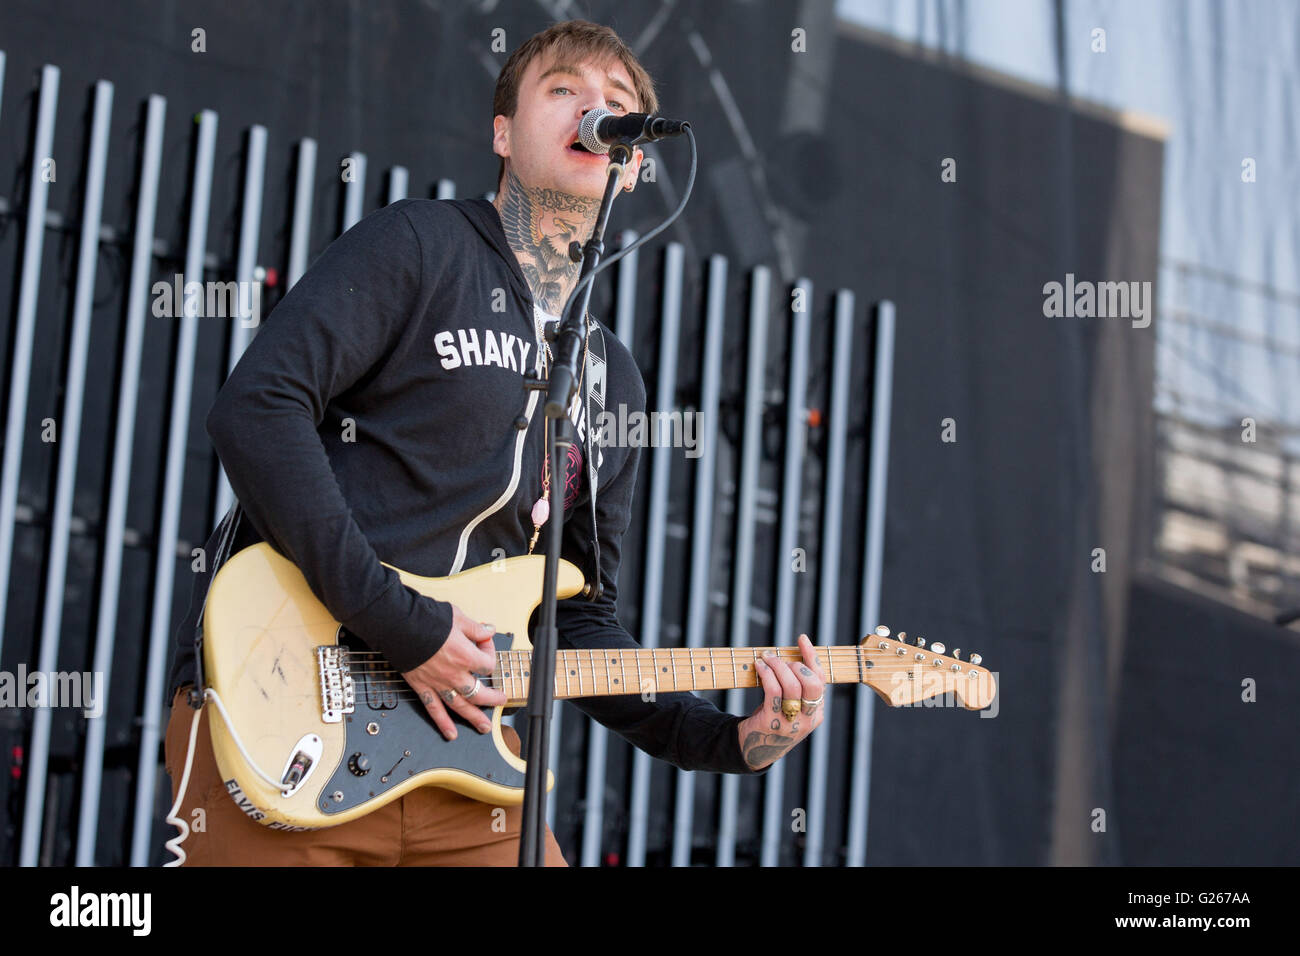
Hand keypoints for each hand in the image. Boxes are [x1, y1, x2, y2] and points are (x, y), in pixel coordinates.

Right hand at [402, 604, 507, 739]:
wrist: (399, 625)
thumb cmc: (427, 620)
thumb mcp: (458, 617)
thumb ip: (475, 628)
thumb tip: (488, 631)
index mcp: (466, 656)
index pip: (488, 664)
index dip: (490, 653)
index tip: (484, 644)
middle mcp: (454, 674)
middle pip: (480, 693)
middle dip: (493, 698)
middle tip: (500, 701)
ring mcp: (438, 683)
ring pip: (460, 706)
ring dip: (474, 717)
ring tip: (484, 727)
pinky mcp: (422, 687)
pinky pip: (434, 709)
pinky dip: (443, 723)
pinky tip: (450, 733)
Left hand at [736, 634, 825, 769]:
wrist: (754, 749)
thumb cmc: (773, 720)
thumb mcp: (792, 707)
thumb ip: (798, 688)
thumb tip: (791, 655)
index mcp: (817, 713)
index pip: (821, 680)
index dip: (812, 657)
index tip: (802, 639)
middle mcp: (808, 719)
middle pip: (811, 684)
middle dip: (795, 664)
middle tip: (777, 657)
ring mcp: (791, 723)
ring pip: (792, 686)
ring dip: (777, 665)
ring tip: (765, 657)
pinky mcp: (772, 723)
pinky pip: (773, 691)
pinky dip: (766, 673)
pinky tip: (759, 666)